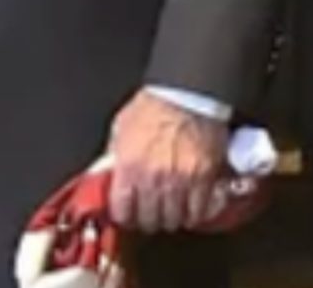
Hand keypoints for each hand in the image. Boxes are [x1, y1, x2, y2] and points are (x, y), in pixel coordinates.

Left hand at [106, 90, 228, 233]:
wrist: (188, 93)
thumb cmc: (155, 106)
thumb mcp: (121, 127)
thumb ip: (114, 155)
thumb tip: (107, 174)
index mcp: (129, 167)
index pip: (122, 211)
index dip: (125, 216)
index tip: (129, 214)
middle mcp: (153, 179)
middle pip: (149, 219)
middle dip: (149, 219)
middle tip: (152, 213)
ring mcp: (180, 181)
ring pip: (174, 219)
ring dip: (172, 218)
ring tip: (172, 210)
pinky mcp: (204, 179)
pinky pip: (198, 211)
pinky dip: (194, 213)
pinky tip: (191, 207)